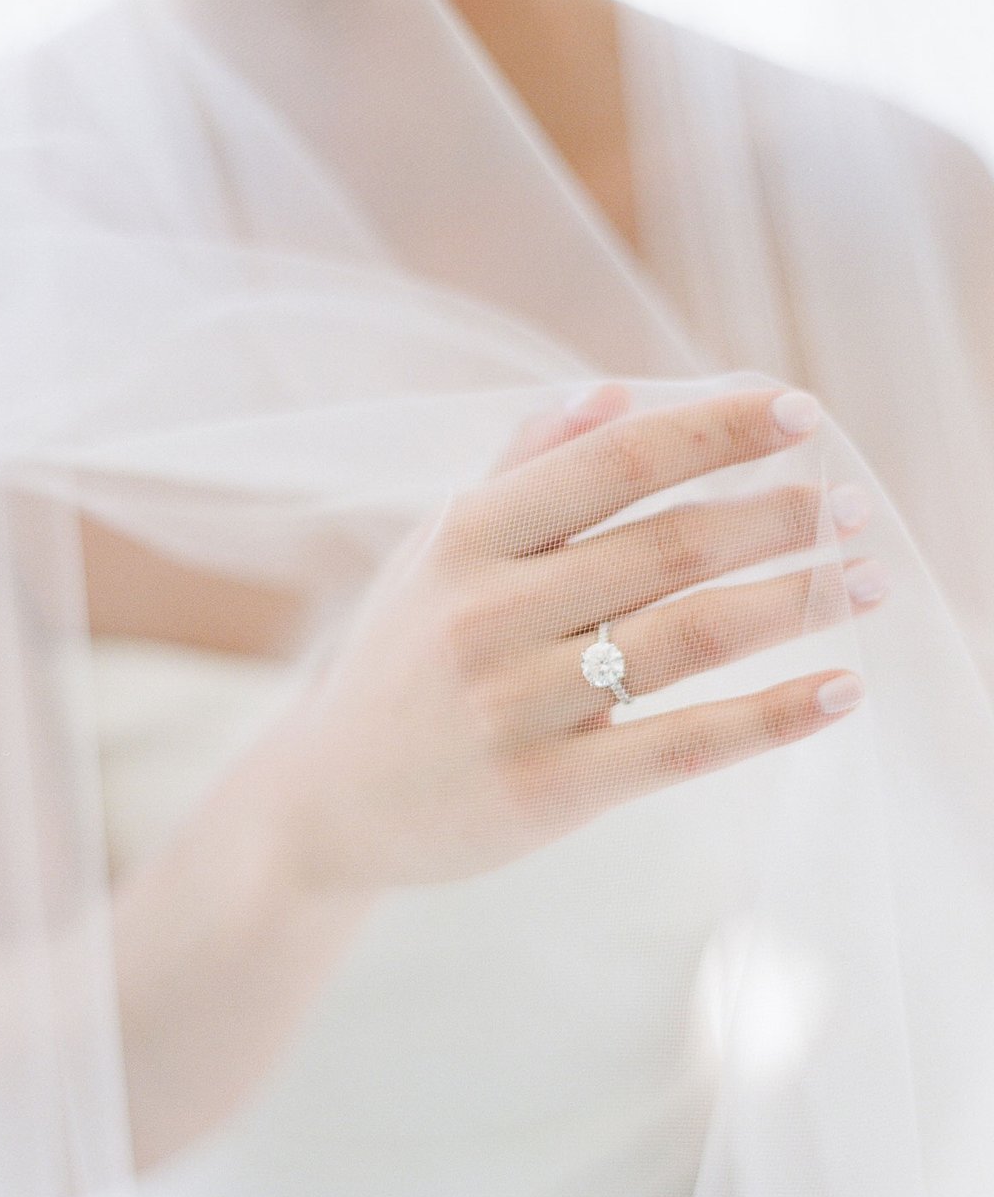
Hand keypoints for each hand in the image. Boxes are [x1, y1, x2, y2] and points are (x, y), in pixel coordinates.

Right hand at [273, 384, 883, 896]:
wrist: (324, 801)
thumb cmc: (400, 662)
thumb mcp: (435, 553)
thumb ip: (520, 472)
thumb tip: (611, 395)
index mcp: (465, 537)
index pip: (614, 461)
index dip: (716, 429)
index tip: (801, 414)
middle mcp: (488, 612)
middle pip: (667, 545)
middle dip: (780, 517)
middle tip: (859, 507)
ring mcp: (515, 705)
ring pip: (687, 636)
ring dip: (797, 600)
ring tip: (871, 581)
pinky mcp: (543, 791)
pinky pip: (680, 745)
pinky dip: (770, 717)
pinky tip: (840, 692)